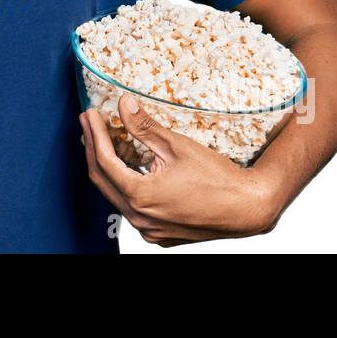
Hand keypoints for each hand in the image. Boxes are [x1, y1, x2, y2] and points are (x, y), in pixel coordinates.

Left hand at [79, 94, 283, 246]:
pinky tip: (128, 169)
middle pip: (103, 179)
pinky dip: (124, 187)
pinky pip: (132, 209)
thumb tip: (122, 103)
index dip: (94, 134)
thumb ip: (144, 126)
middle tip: (89, 124)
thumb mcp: (177, 146)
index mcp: (140, 196)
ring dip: (107, 168)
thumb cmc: (217, 178)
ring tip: (103, 142)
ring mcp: (149, 229)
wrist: (247, 207)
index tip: (89, 114)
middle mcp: (140, 218)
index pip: (104, 160)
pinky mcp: (160, 234)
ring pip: (115, 196)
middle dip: (93, 148)